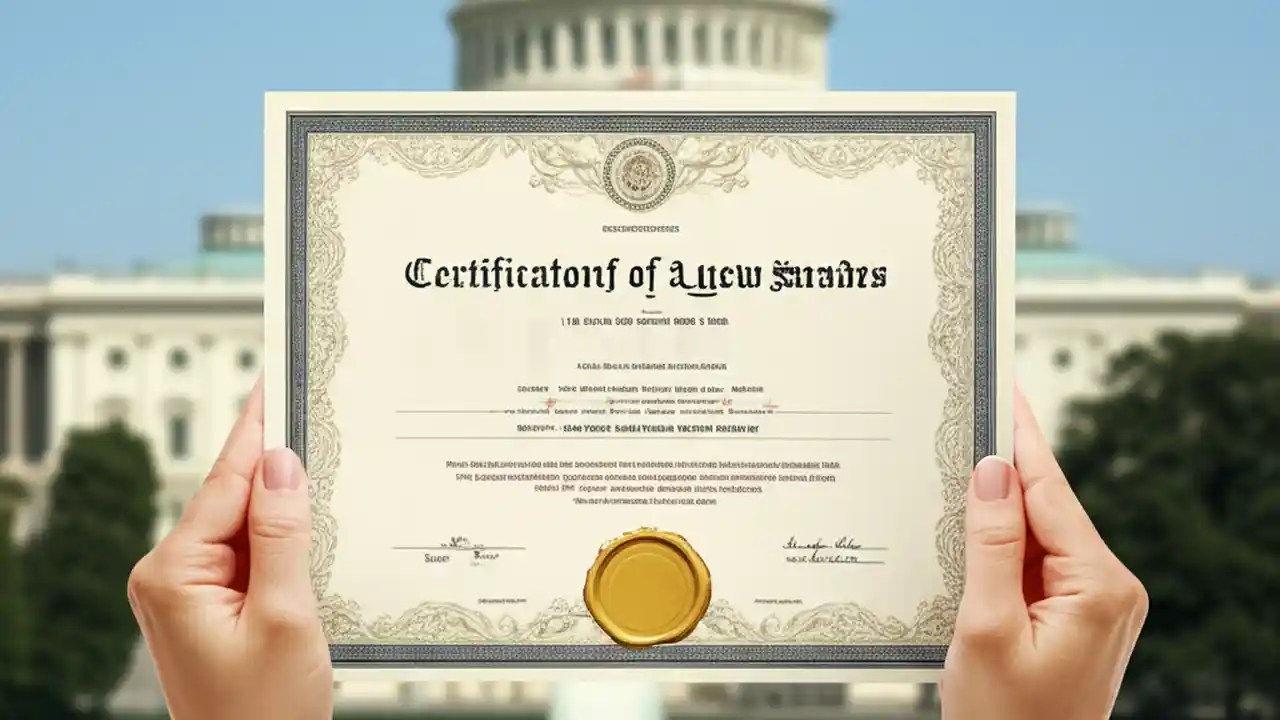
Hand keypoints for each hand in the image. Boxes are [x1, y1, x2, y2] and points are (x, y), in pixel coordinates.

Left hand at [127, 377, 332, 719]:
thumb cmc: (264, 715)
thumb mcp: (286, 617)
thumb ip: (282, 534)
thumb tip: (281, 462)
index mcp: (174, 574)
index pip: (225, 481)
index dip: (257, 429)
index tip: (274, 381)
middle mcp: (170, 576)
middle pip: (234, 496)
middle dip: (278, 460)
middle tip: (316, 409)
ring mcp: (189, 593)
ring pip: (246, 524)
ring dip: (286, 501)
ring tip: (327, 458)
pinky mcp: (212, 606)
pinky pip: (250, 553)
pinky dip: (283, 536)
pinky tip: (313, 521)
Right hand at [941, 388, 1147, 719]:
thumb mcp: (985, 626)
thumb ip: (991, 544)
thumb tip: (993, 472)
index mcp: (1100, 586)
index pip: (1051, 491)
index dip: (1020, 439)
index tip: (1004, 391)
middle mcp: (1110, 589)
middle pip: (1047, 508)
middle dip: (1001, 472)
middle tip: (963, 421)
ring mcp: (1096, 605)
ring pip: (1038, 536)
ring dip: (996, 514)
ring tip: (951, 475)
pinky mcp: (1076, 619)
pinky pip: (1036, 565)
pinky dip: (1001, 549)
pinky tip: (967, 536)